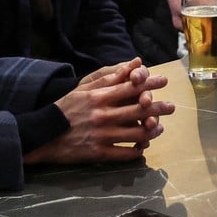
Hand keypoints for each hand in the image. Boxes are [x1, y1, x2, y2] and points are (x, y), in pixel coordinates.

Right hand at [24, 58, 175, 164]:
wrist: (44, 134)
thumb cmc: (66, 108)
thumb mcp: (84, 88)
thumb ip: (110, 76)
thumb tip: (134, 62)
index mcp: (100, 97)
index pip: (131, 88)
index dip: (150, 83)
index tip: (164, 80)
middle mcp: (104, 115)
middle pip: (138, 111)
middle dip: (158, 108)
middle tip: (172, 106)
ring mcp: (102, 135)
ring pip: (136, 134)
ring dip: (151, 132)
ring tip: (158, 128)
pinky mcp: (99, 153)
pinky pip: (125, 153)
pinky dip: (137, 151)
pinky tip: (143, 148)